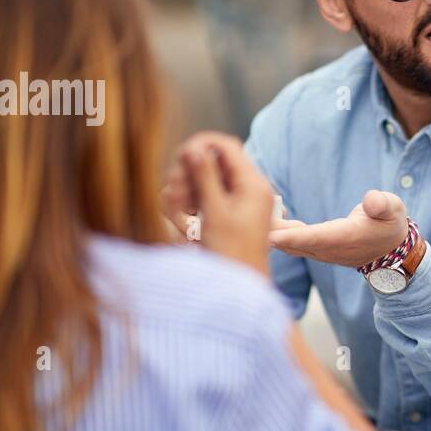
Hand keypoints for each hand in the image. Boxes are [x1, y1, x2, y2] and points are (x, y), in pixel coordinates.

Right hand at [162, 131, 273, 275]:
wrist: (243, 285)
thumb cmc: (232, 253)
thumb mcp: (215, 212)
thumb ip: (204, 176)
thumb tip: (193, 147)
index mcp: (253, 184)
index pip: (226, 145)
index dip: (201, 145)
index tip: (180, 157)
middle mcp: (249, 188)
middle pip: (212, 162)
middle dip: (189, 176)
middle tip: (176, 196)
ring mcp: (240, 201)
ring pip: (205, 181)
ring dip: (187, 193)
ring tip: (181, 217)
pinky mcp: (231, 213)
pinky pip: (206, 198)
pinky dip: (192, 206)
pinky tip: (185, 224)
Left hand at [268, 189, 408, 269]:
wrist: (391, 251)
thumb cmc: (390, 225)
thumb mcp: (393, 209)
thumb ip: (382, 204)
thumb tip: (372, 202)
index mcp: (344, 238)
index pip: (313, 238)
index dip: (291, 237)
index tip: (269, 236)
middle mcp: (327, 249)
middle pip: (291, 242)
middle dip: (270, 229)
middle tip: (255, 204)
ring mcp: (318, 251)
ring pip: (287, 244)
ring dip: (271, 229)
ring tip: (264, 202)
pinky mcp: (313, 249)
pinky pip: (289, 242)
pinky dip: (277, 230)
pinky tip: (274, 210)